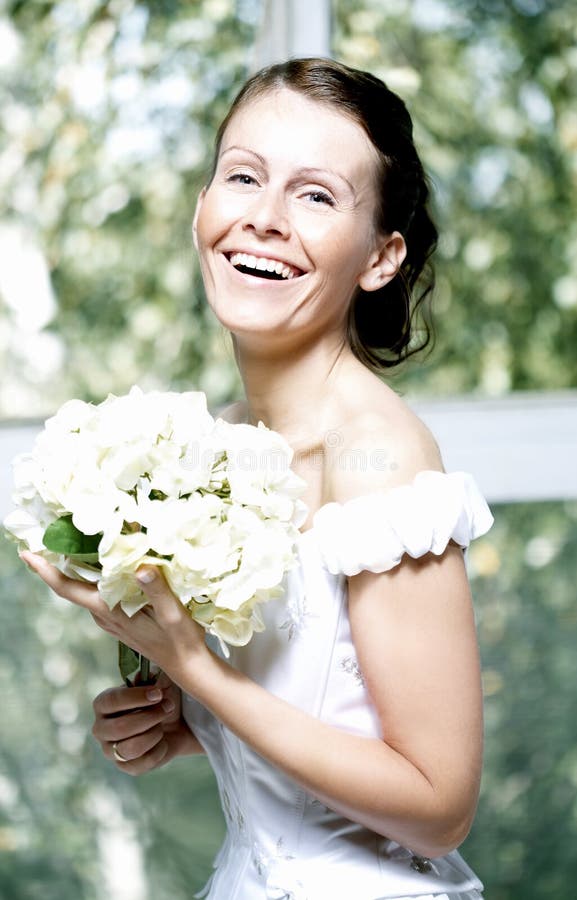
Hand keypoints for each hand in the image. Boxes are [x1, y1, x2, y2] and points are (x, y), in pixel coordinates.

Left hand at [19, 552, 205, 677]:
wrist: (187, 666)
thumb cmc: (181, 641)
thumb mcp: (173, 614)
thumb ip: (157, 591)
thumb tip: (141, 567)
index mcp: (109, 610)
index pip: (67, 588)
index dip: (45, 570)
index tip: (27, 553)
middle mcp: (103, 615)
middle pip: (71, 585)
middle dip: (57, 560)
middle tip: (50, 532)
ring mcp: (109, 618)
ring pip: (85, 588)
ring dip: (77, 566)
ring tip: (75, 538)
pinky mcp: (119, 617)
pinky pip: (99, 592)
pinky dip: (95, 575)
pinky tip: (107, 562)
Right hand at [92, 670, 201, 773]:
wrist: (175, 723)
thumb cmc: (161, 698)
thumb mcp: (160, 683)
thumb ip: (153, 677)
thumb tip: (146, 677)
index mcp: (103, 704)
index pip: (111, 701)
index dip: (135, 698)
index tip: (157, 694)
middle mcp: (101, 728)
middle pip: (119, 728)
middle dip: (149, 717)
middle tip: (168, 707)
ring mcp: (111, 750)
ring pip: (131, 748)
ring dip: (154, 734)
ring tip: (163, 724)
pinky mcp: (125, 767)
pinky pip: (142, 762)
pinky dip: (159, 750)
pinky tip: (163, 740)